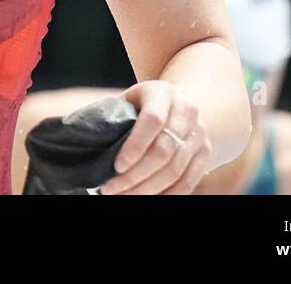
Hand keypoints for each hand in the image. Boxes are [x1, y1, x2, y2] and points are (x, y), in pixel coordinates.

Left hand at [100, 80, 211, 194]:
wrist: (181, 100)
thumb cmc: (144, 103)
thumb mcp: (129, 99)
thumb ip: (114, 115)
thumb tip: (84, 137)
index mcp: (163, 93)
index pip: (152, 120)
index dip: (135, 146)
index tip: (116, 166)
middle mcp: (186, 111)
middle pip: (164, 151)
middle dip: (136, 175)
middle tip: (111, 188)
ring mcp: (199, 134)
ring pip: (175, 170)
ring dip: (148, 189)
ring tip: (124, 195)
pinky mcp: (206, 153)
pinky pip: (188, 182)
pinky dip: (167, 194)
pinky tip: (147, 197)